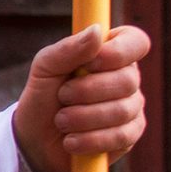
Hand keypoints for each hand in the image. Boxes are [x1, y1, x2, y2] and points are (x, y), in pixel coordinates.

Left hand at [14, 24, 150, 171]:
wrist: (35, 139)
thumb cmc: (43, 97)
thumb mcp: (45, 68)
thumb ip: (68, 49)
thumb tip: (97, 31)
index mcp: (111, 54)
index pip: (135, 42)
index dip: (117, 52)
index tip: (89, 63)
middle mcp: (128, 78)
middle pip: (127, 80)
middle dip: (86, 91)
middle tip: (62, 96)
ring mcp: (132, 107)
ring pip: (122, 110)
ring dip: (82, 117)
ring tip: (61, 120)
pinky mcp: (130, 135)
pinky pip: (120, 136)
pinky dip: (89, 139)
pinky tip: (71, 140)